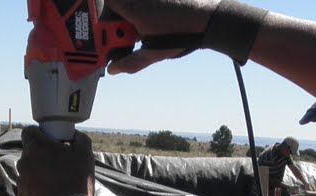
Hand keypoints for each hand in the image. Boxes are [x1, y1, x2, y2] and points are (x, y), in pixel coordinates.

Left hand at [17, 127, 96, 195]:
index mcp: (36, 148)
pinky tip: (50, 193)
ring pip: (28, 170)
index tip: (49, 140)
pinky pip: (28, 187)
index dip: (39, 133)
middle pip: (29, 152)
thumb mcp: (85, 153)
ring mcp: (22, 181)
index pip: (28, 131)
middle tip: (56, 161)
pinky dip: (36, 187)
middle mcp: (24, 163)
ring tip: (55, 180)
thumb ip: (78, 138)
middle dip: (40, 154)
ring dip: (37, 171)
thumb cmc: (79, 180)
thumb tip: (74, 135)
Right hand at [105, 0, 219, 74]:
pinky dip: (147, 11)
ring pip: (133, 6)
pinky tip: (157, 22)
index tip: (107, 35)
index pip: (106, 5)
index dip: (104, 22)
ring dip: (132, 18)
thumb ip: (131, 61)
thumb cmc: (185, 32)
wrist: (212, 18)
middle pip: (117, 5)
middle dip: (119, 22)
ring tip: (144, 31)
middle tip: (126, 38)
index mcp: (131, 6)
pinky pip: (147, 3)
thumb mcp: (154, 52)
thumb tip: (115, 69)